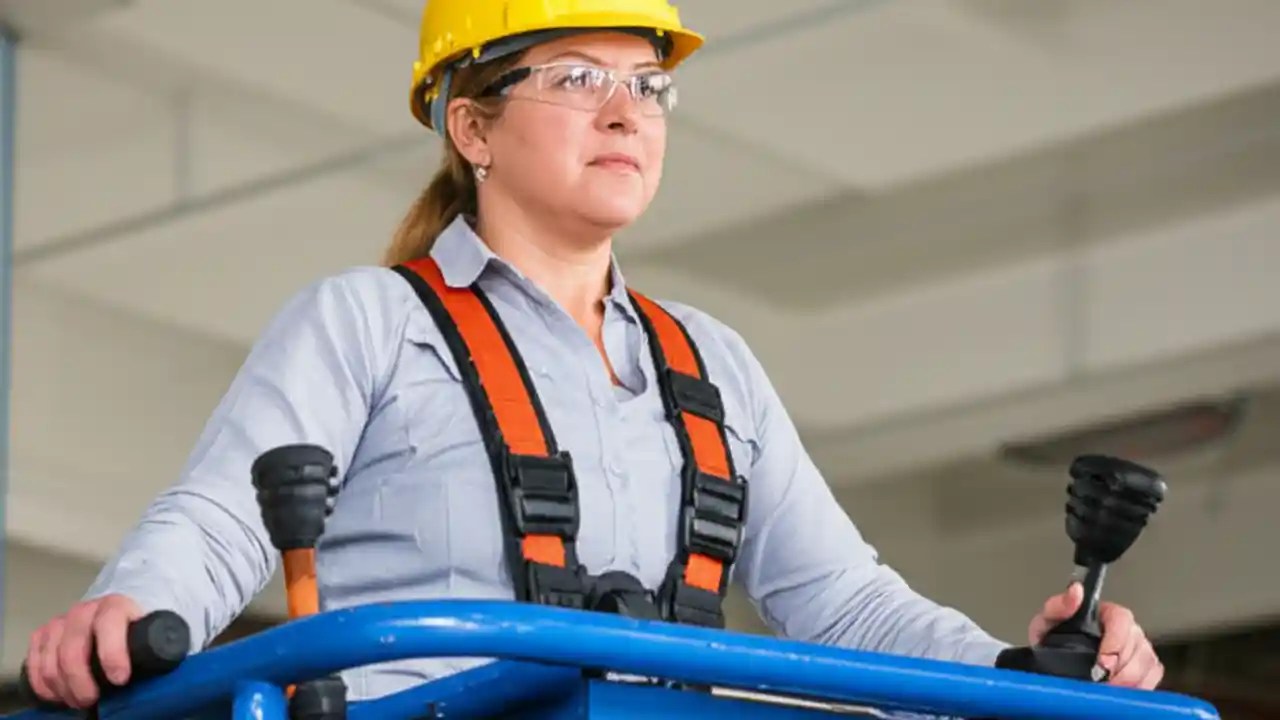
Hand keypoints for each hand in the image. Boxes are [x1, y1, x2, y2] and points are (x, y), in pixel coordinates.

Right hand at [24, 594, 143, 707]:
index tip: (120, 679)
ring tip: (77, 700)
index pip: (109, 623)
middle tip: (91, 700)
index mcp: (117, 606)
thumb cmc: (135, 631)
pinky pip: (34, 660)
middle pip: (73, 648)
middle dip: (80, 680)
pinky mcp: (44, 634)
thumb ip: (152, 651)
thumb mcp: (149, 636)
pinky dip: (42, 682)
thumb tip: (157, 679)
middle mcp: (86, 611)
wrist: (121, 615)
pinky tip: (56, 694)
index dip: (112, 653)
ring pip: (51, 658)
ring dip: (61, 686)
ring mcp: (62, 621)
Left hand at [1029, 582, 1163, 688]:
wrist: (1051, 663)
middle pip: (1138, 644)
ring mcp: (1138, 648)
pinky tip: (1120, 691)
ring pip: (1147, 662)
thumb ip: (1058, 606)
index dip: (1115, 642)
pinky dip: (1139, 686)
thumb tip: (1075, 591)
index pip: (1122, 619)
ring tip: (1107, 688)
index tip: (1102, 662)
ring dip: (1129, 679)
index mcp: (1105, 613)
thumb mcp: (1047, 621)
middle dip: (1120, 668)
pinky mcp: (1145, 667)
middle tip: (1102, 681)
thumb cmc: (1052, 640)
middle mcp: (1126, 629)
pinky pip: (1153, 675)